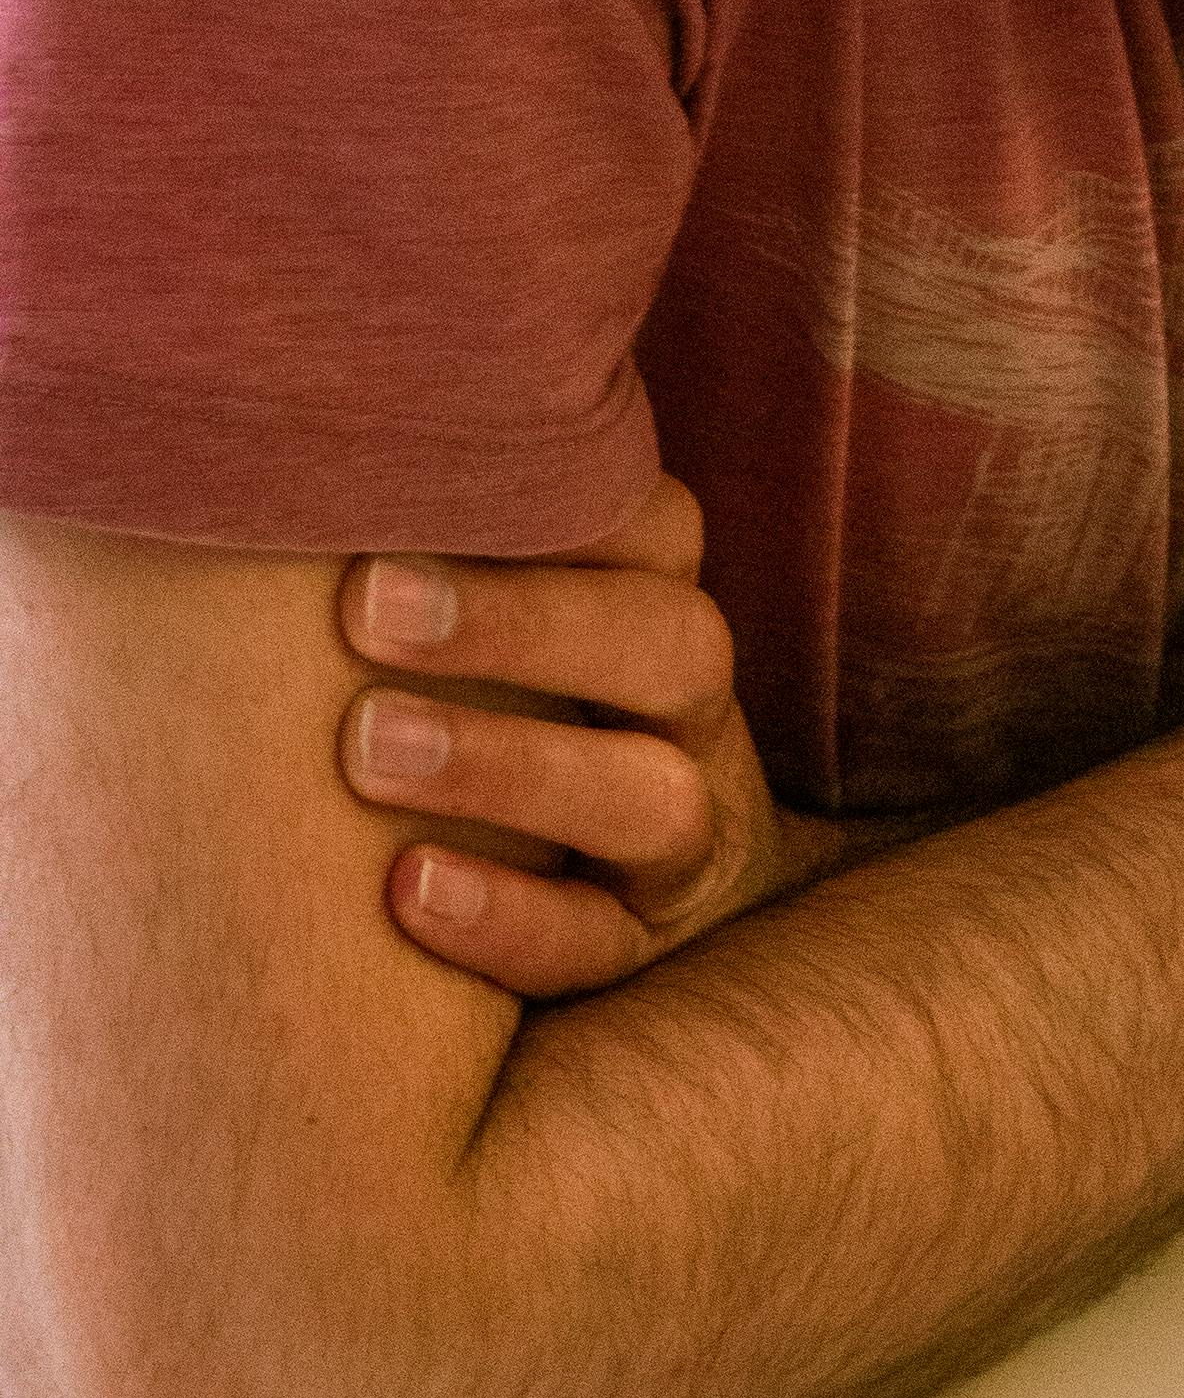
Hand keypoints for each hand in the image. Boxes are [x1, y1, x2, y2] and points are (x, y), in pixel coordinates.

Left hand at [338, 476, 868, 999]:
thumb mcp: (493, 615)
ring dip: (512, 768)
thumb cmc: (495, 705)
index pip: (657, 534)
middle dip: (526, 624)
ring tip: (368, 750)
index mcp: (648, 610)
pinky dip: (509, 920)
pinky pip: (596, 943)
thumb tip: (286, 449)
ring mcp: (678, 838)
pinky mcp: (637, 948)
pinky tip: (406, 890)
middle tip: (366, 608)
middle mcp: (684, 717)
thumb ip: (432, 544)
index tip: (407, 482)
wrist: (621, 883)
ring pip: (656, 800)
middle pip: (674, 647)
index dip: (568, 507)